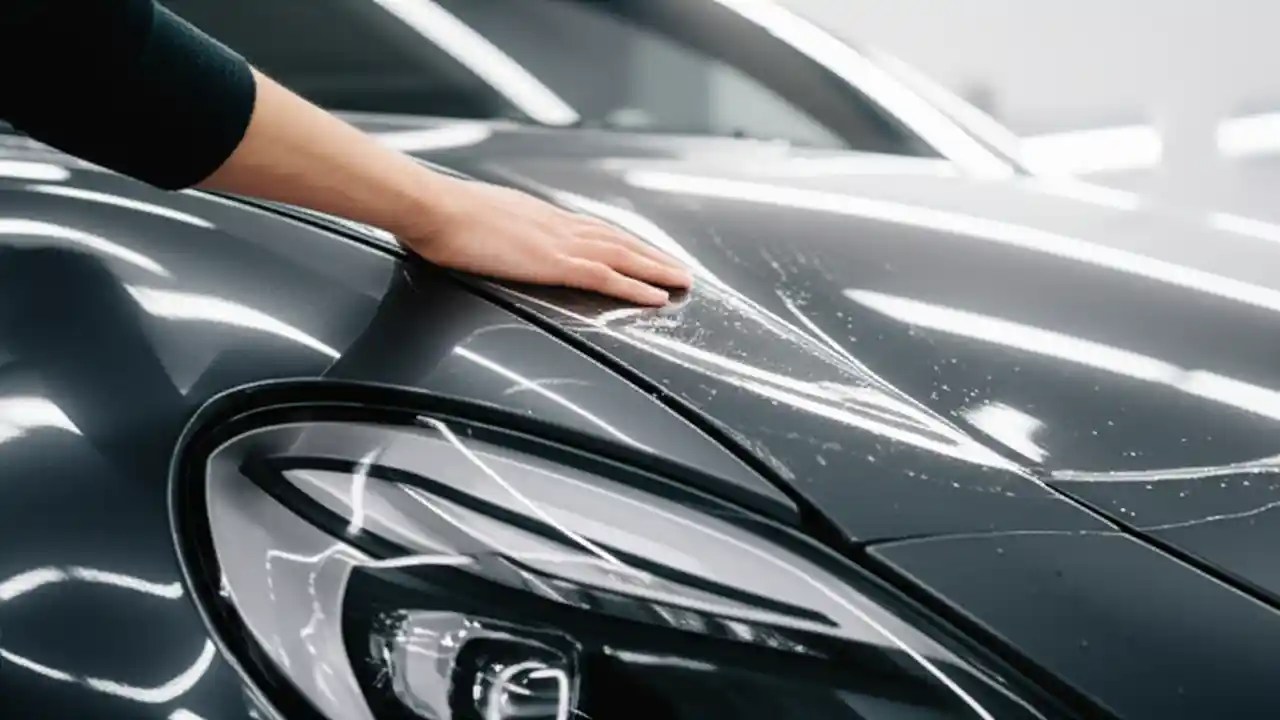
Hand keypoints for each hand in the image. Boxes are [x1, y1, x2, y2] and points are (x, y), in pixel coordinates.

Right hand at [402, 178, 692, 305]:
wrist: (431, 208)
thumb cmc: (441, 216)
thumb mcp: (475, 220)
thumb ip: (494, 229)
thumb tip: (490, 235)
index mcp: (539, 215)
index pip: (592, 228)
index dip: (622, 242)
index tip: (642, 250)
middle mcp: (557, 224)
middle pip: (617, 240)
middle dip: (651, 255)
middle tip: (679, 269)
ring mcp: (558, 243)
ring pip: (622, 256)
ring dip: (656, 269)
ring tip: (681, 281)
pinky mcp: (553, 262)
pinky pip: (606, 276)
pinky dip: (635, 287)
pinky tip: (656, 296)